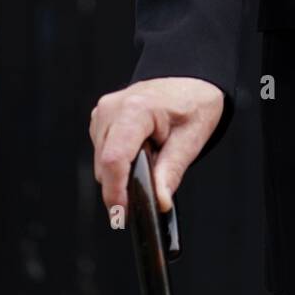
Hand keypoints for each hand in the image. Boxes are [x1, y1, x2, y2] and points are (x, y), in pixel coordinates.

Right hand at [90, 76, 224, 218]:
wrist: (190, 80)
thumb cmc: (193, 102)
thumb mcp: (191, 139)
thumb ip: (171, 171)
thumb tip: (160, 201)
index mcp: (135, 109)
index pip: (114, 159)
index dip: (116, 191)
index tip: (123, 214)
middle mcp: (111, 108)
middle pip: (105, 166)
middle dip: (124, 184)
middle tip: (153, 183)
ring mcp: (102, 112)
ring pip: (101, 163)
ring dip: (121, 172)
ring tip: (150, 158)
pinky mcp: (100, 118)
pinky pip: (103, 152)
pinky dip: (119, 160)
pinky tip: (140, 150)